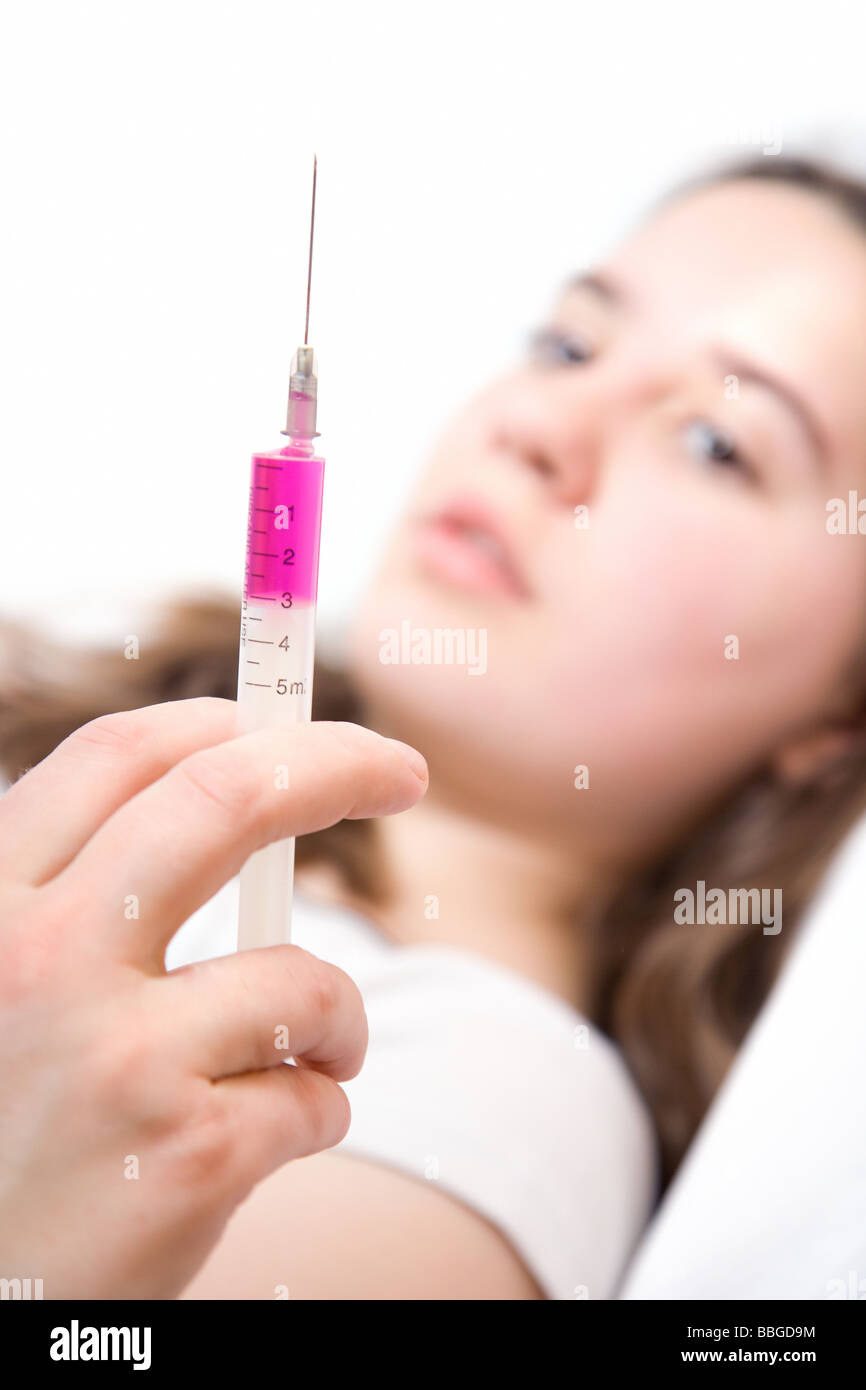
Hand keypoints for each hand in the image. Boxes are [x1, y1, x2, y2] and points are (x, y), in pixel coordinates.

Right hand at [0, 698, 426, 1297]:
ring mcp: (113, 1059)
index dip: (224, 721)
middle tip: (403, 771)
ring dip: (338, 1017)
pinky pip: (314, 1094)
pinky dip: (316, 1111)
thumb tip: (234, 784)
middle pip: (226, 801)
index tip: (285, 723)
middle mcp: (39, 962)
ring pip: (306, 974)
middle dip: (339, 765)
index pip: (121, 758)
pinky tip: (254, 1149)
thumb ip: (84, 893)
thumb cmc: (12, 1126)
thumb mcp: (8, 981)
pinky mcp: (182, 1154)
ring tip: (311, 1059)